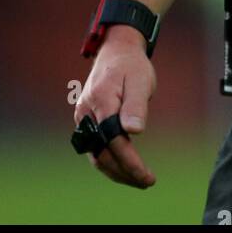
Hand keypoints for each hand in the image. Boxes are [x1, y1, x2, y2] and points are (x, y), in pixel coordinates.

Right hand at [74, 30, 156, 188]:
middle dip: (124, 172)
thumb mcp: (140, 79)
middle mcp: (87, 112)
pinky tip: (123, 167)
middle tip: (147, 182)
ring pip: (96, 154)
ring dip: (115, 171)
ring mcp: (84, 117)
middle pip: (102, 153)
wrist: (116, 50)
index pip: (114, 141)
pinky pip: (94, 147)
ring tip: (137, 180)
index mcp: (102, 101)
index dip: (130, 162)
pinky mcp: (85, 120)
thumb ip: (136, 105)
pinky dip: (108, 161)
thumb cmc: (131, 65)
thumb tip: (134, 131)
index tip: (146, 176)